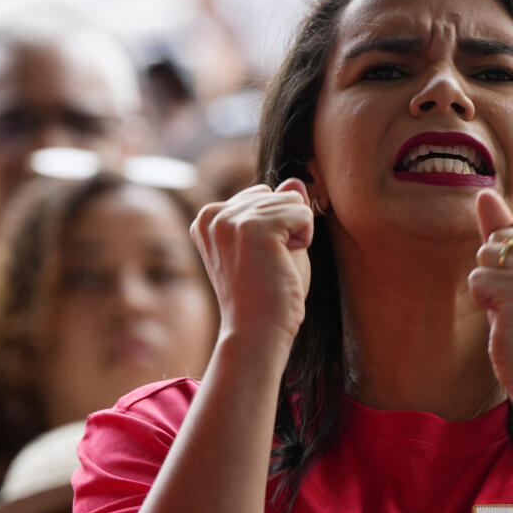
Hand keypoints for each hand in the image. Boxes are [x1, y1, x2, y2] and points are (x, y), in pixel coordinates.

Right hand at [190, 179, 313, 361]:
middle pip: (278, 194)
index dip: (276, 228)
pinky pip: (303, 212)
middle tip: (268, 265)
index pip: (263, 196)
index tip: (258, 260)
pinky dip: (304, 239)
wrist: (258, 332)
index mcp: (209, 218)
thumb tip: (295, 180)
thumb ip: (281, 209)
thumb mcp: (274, 244)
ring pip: (293, 202)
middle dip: (287, 228)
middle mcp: (213, 213)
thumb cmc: (267, 295)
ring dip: (296, 236)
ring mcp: (231, 219)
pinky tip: (282, 264)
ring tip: (273, 266)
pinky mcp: (252, 227)